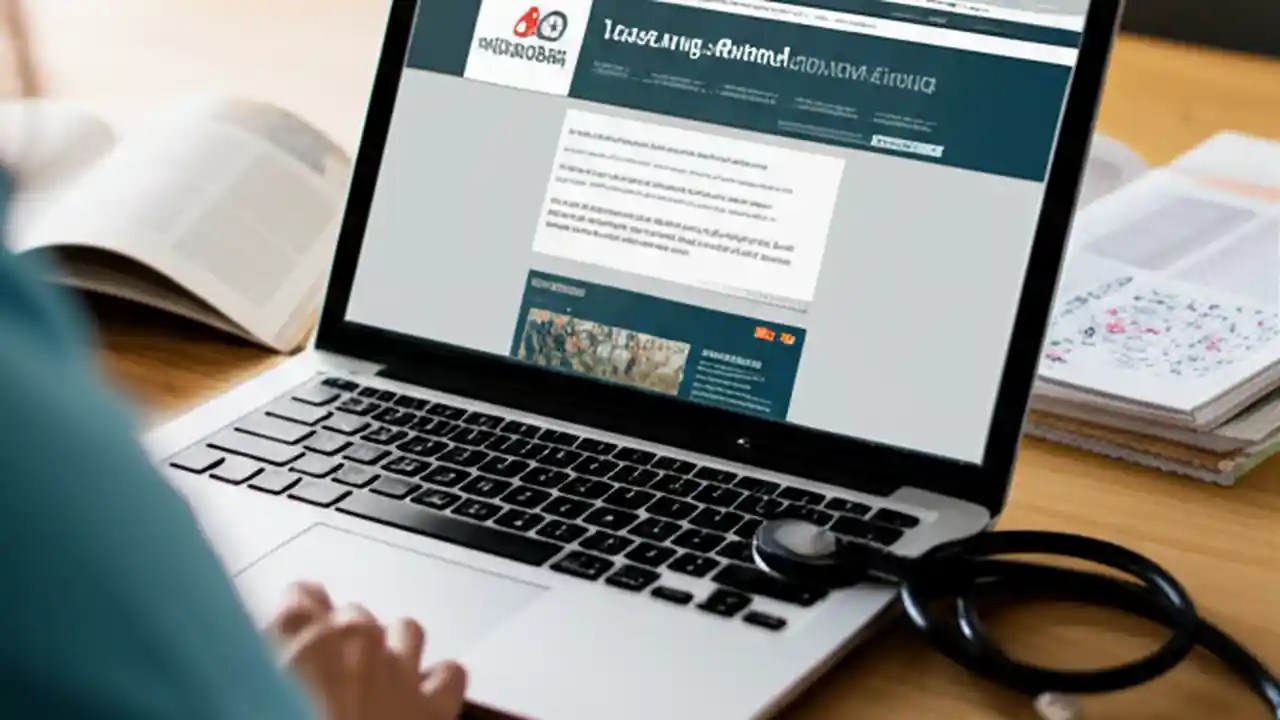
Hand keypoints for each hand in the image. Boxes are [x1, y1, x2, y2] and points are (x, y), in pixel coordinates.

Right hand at [270, 581, 467, 719]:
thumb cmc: (291, 719)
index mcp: (301, 638)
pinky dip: (438, 681)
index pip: (300, 596)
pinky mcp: (434, 703)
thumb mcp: (258, 694)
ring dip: (394, 648)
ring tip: (379, 678)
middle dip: (343, 639)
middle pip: (354, 616)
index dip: (295, 616)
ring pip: (405, 630)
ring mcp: (401, 668)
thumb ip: (271, 669)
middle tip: (330, 673)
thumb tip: (271, 661)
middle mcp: (355, 641)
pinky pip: (450, 673)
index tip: (289, 629)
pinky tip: (422, 696)